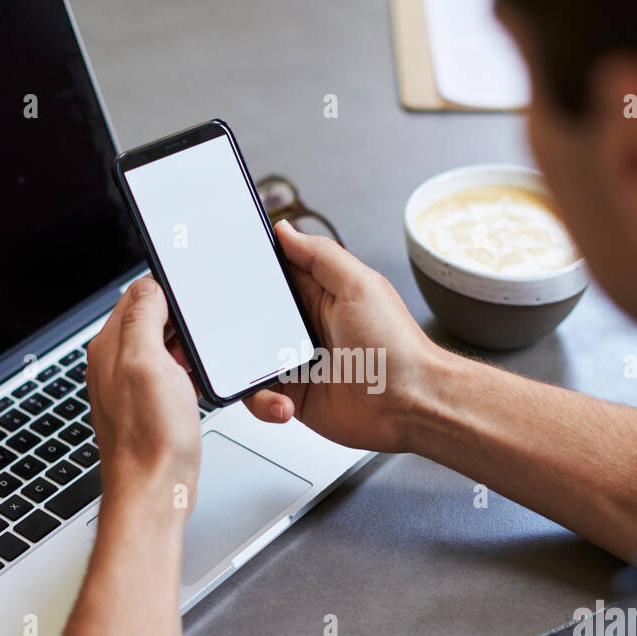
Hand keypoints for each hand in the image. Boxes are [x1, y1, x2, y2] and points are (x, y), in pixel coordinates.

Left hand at [85, 277, 201, 506]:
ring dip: (187, 351)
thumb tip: (148, 285)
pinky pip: (172, 375)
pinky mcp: (151, 406)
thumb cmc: (151, 438)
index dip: (167, 292)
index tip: (192, 300)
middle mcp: (116, 365)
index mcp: (109, 348)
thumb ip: (143, 317)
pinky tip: (199, 387)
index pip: (136, 295)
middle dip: (181, 324)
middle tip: (199, 340)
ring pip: (165, 348)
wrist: (156, 491)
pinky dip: (189, 375)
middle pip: (152, 320)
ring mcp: (133, 387)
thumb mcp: (148, 362)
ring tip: (198, 367)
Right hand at [243, 220, 444, 452]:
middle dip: (235, 323)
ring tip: (262, 374)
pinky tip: (283, 403)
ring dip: (245, 368)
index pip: (274, 274)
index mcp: (320, 294)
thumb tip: (285, 231)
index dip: (250, 271)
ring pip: (248, 358)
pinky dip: (263, 401)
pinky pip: (260, 395)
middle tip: (226, 330)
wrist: (411, 404)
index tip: (225, 271)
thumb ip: (320, 255)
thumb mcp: (359, 286)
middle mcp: (305, 327)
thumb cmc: (396, 346)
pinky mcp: (294, 396)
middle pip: (252, 317)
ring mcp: (297, 362)